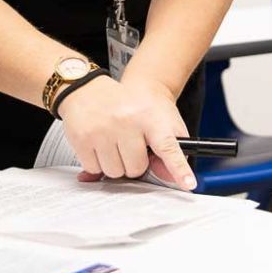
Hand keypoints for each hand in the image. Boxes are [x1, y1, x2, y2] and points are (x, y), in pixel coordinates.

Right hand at [57, 75, 195, 189]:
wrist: (91, 88)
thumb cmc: (129, 105)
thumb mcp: (157, 119)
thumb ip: (170, 149)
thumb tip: (171, 178)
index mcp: (149, 116)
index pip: (167, 146)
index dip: (178, 167)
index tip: (188, 184)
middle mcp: (125, 121)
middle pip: (136, 168)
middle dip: (134, 162)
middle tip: (129, 143)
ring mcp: (102, 130)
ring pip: (114, 172)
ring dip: (115, 164)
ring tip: (112, 142)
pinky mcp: (82, 138)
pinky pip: (94, 169)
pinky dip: (97, 162)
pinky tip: (98, 144)